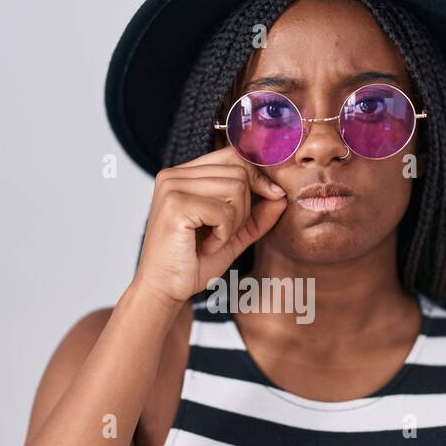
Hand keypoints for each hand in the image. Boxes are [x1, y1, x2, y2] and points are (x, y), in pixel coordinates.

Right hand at [131, 144, 287, 307]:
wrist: (164, 291)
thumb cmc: (192, 263)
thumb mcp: (233, 235)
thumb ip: (256, 215)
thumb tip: (282, 195)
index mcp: (183, 175)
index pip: (233, 155)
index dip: (258, 175)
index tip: (274, 196)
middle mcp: (173, 175)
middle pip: (238, 171)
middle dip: (245, 207)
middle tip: (225, 234)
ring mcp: (172, 187)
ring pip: (235, 189)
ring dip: (234, 223)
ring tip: (213, 241)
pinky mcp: (175, 205)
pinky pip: (223, 211)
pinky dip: (223, 235)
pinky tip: (205, 247)